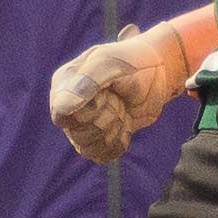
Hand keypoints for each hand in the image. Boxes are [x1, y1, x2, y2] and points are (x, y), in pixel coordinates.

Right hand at [50, 23, 185, 161]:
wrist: (155, 72)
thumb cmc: (131, 61)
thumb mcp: (112, 63)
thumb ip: (87, 81)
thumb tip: (62, 109)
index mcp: (63, 85)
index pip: (64, 115)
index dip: (90, 110)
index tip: (107, 93)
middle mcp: (67, 107)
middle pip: (79, 135)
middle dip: (108, 117)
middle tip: (119, 97)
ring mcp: (80, 125)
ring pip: (89, 148)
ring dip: (115, 130)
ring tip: (121, 108)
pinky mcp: (96, 140)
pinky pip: (101, 156)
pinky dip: (119, 142)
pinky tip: (125, 123)